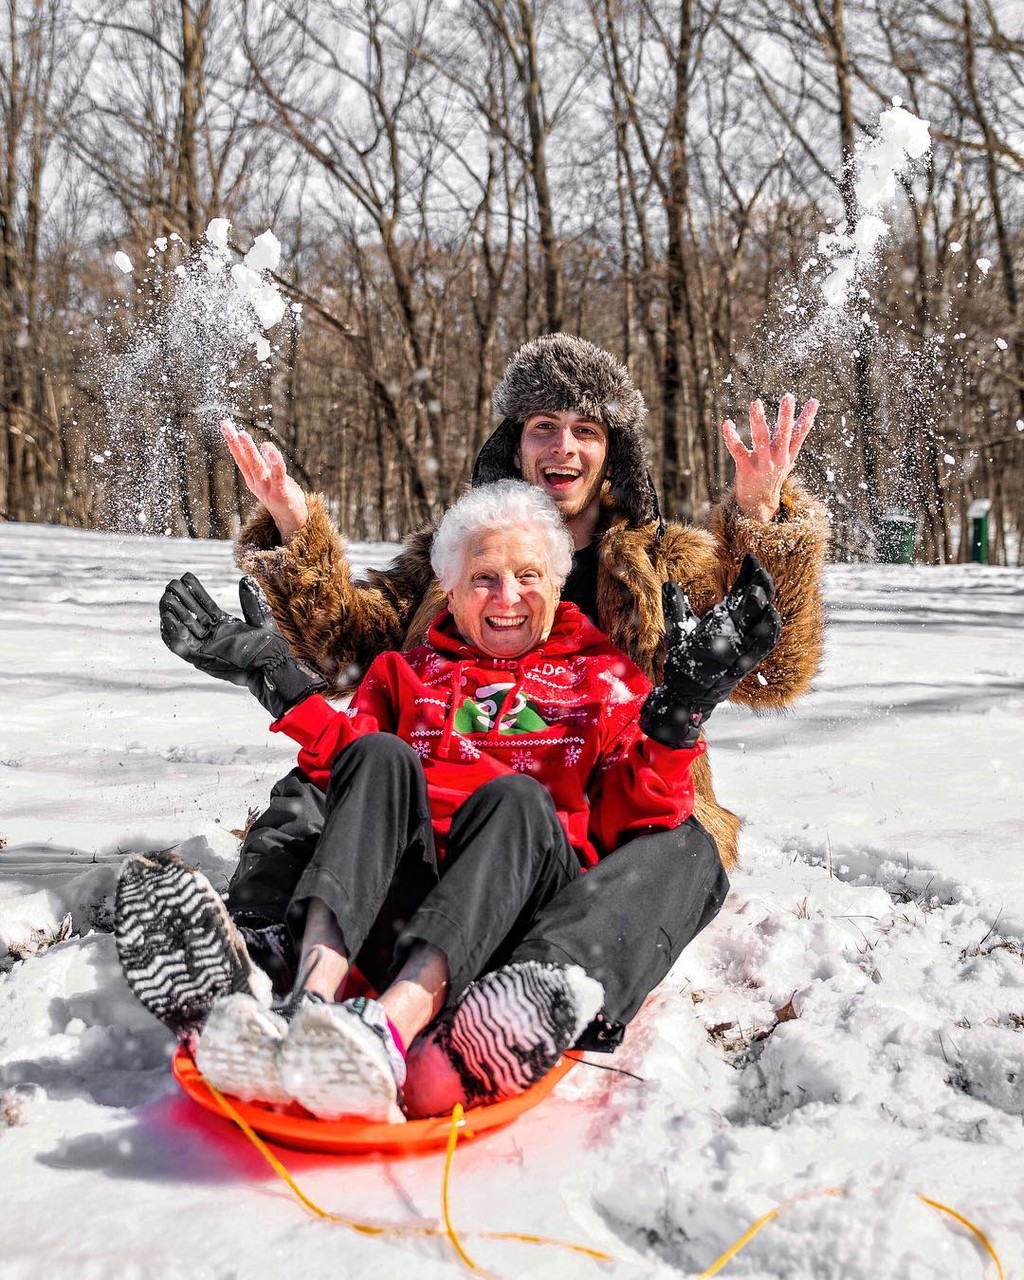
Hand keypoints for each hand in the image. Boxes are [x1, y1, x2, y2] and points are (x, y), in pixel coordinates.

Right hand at [159, 572, 326, 718]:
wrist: (270, 667)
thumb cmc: (269, 647)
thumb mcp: (260, 619)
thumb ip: (251, 601)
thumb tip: (245, 578)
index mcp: (223, 624)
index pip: (203, 604)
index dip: (194, 591)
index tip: (185, 577)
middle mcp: (211, 635)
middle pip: (189, 614)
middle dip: (179, 599)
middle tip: (171, 584)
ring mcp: (205, 648)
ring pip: (182, 629)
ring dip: (171, 614)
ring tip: (166, 598)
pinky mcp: (202, 660)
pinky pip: (182, 647)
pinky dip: (173, 635)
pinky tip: (168, 620)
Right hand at [221, 419, 308, 540]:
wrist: (293, 524)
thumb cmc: (285, 499)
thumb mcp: (274, 480)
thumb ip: (270, 466)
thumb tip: (266, 448)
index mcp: (253, 480)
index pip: (241, 458)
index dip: (232, 442)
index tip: (225, 425)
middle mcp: (257, 484)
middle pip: (244, 461)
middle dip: (235, 443)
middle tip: (227, 426)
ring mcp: (267, 490)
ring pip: (257, 467)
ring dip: (250, 451)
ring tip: (243, 434)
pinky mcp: (280, 494)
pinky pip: (277, 476)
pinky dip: (274, 463)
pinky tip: (269, 449)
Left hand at [640, 555, 781, 747]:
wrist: (684, 693)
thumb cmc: (686, 663)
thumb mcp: (680, 630)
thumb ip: (676, 607)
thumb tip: (670, 583)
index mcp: (728, 620)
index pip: (744, 592)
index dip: (750, 574)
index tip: (750, 556)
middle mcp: (739, 631)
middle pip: (758, 603)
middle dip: (760, 584)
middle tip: (757, 568)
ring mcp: (742, 646)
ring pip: (763, 624)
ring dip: (763, 608)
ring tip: (758, 591)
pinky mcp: (741, 663)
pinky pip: (760, 647)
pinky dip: (767, 633)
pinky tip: (771, 617)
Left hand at [722, 394, 816, 521]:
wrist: (759, 504)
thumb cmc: (772, 476)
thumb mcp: (786, 458)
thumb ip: (794, 439)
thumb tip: (809, 419)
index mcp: (787, 454)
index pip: (800, 434)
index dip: (807, 418)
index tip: (814, 401)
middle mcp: (777, 459)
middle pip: (784, 434)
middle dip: (785, 415)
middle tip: (788, 397)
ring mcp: (762, 465)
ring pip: (761, 439)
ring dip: (758, 420)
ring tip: (756, 403)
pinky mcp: (746, 470)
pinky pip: (738, 451)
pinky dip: (731, 437)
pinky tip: (727, 423)